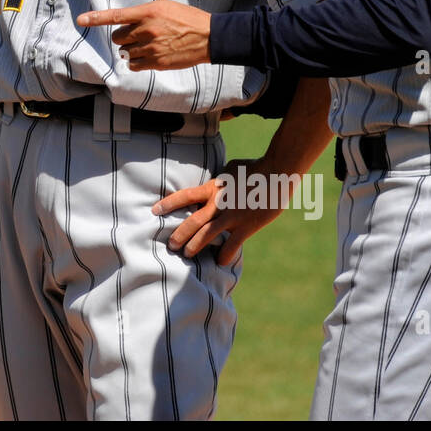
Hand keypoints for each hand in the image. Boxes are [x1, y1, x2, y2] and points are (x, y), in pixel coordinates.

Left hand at [76, 0, 211, 70]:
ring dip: (131, 50)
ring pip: (125, 52)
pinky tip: (148, 56)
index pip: (116, 15)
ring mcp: (151, 48)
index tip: (80, 20)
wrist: (209, 37)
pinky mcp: (157, 63)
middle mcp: (147, 30)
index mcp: (148, 12)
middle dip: (124, 37)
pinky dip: (137, 62)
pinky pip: (134, 65)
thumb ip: (143, 13)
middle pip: (118, 38)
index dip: (96, 18)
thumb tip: (127, 22)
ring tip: (148, 45)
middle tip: (139, 35)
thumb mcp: (164, 7)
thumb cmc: (187, 18)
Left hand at [152, 159, 286, 265]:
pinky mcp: (246, 226)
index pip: (185, 196)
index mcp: (212, 188)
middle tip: (171, 245)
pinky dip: (225, 255)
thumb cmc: (253, 168)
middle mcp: (218, 203)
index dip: (168, 204)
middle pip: (192, 221)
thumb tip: (214, 181)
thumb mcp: (229, 169)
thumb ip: (219, 179)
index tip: (154, 211)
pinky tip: (220, 262)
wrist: (276, 172)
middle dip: (179, 234)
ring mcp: (232, 215)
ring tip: (186, 254)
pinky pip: (232, 246)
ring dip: (194, 246)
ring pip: (207, 235)